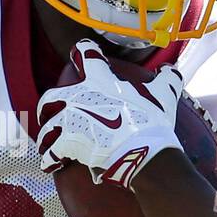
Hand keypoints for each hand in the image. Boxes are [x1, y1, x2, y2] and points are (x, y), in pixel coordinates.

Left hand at [36, 39, 182, 188]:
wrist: (142, 148)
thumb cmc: (151, 118)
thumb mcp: (164, 93)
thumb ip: (167, 78)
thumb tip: (170, 68)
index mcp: (98, 80)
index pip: (85, 54)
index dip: (83, 51)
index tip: (80, 51)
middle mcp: (77, 96)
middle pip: (50, 97)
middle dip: (48, 106)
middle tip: (51, 112)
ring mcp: (69, 120)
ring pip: (46, 128)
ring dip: (46, 137)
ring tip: (48, 145)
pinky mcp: (67, 143)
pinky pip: (51, 154)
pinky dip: (49, 161)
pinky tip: (49, 165)